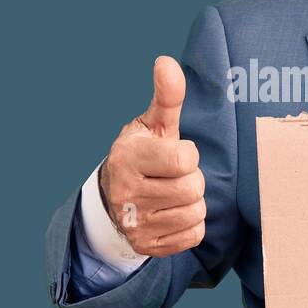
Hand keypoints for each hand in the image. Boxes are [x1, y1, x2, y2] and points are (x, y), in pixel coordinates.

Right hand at [98, 56, 206, 256]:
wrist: (113, 196)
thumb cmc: (142, 153)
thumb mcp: (153, 124)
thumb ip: (166, 96)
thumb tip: (166, 62)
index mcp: (128, 158)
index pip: (184, 160)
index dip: (188, 155)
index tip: (175, 153)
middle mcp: (127, 193)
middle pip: (193, 188)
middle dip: (192, 179)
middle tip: (174, 175)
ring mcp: (135, 224)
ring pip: (195, 212)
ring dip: (193, 202)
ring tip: (173, 192)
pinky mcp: (146, 246)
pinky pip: (193, 236)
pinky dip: (191, 224)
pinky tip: (173, 212)